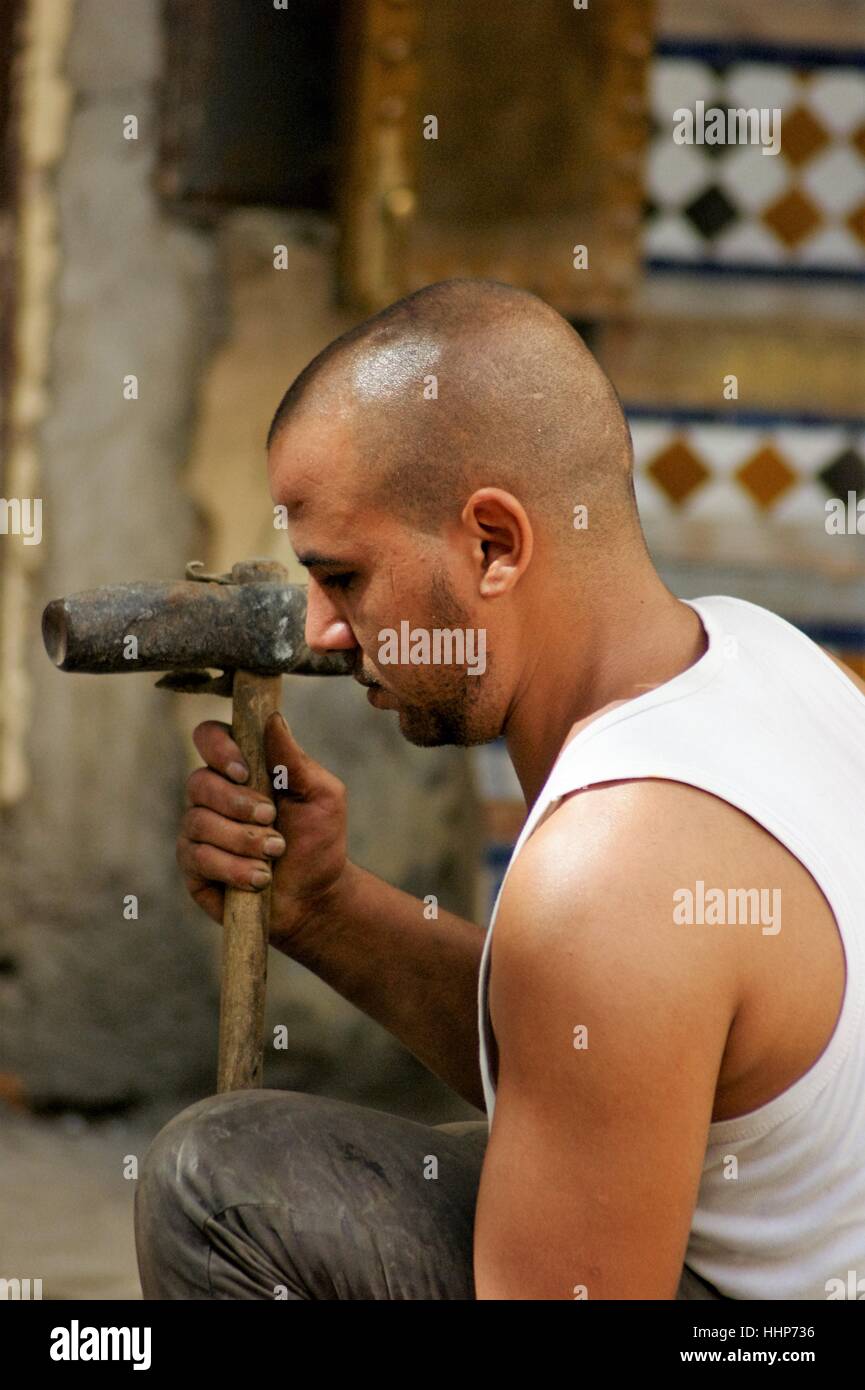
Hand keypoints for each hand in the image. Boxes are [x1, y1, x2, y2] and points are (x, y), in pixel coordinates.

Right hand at [177, 712, 348, 943]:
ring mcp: (200, 829)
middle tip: (272, 819)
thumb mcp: (321, 796)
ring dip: (243, 840)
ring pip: (199, 822)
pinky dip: (233, 868)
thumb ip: (295, 759)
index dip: (219, 748)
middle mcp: (214, 795)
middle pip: (199, 782)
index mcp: (242, 768)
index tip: (244, 771)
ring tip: (274, 854)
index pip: (209, 737)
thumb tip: (272, 718)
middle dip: (238, 804)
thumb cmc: (319, 841)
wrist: (316, 897)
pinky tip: (259, 878)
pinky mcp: (194, 865)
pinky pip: (198, 857)